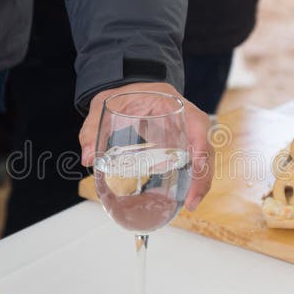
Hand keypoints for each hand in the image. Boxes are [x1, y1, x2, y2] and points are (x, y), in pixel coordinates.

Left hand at [79, 82, 212, 210]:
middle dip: (203, 176)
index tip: (196, 167)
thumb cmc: (123, 94)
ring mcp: (187, 133)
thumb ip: (92, 128)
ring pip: (204, 158)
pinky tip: (184, 198)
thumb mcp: (104, 105)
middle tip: (191, 202)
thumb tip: (87, 159)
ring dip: (201, 182)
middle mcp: (187, 118)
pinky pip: (193, 162)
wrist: (131, 88)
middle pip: (205, 147)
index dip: (200, 147)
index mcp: (173, 104)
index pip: (197, 124)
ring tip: (190, 205)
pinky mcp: (182, 144)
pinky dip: (192, 180)